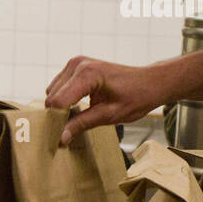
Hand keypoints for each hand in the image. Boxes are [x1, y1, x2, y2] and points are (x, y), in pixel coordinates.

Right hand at [45, 57, 163, 145]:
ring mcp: (76, 63)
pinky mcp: (76, 65)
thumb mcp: (109, 115)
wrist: (150, 82)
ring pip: (52, 91)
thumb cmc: (136, 97)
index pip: (58, 102)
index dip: (57, 122)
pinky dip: (64, 98)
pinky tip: (77, 107)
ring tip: (76, 119)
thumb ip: (82, 124)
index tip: (59, 138)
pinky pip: (59, 85)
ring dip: (60, 106)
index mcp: (87, 75)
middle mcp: (78, 65)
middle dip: (58, 115)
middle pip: (52, 96)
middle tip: (69, 131)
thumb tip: (61, 137)